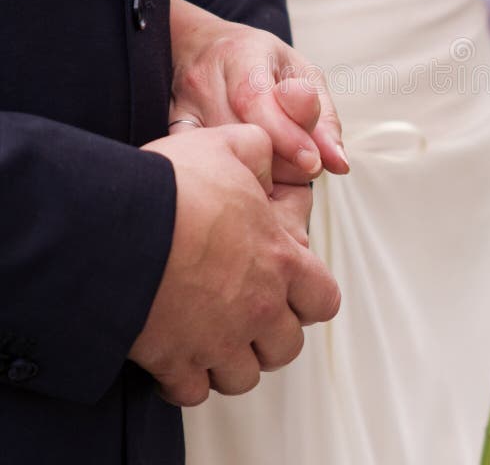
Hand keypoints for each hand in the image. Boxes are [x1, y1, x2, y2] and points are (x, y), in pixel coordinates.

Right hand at [132, 125, 339, 405]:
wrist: (119, 226)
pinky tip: (175, 354)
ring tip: (213, 335)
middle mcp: (258, 307)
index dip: (311, 297)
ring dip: (231, 360)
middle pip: (286, 347)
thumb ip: (259, 150)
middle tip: (250, 315)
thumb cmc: (176, 188)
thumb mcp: (229, 146)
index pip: (324, 299)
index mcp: (280, 261)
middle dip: (272, 335)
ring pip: (243, 376)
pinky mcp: (174, 360)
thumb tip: (267, 161)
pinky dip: (186, 379)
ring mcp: (218, 339)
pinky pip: (192, 391)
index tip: (291, 289)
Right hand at [169, 0, 348, 183]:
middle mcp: (205, 80)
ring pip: (222, 157)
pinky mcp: (171, 132)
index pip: (257, 100)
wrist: (201, 47)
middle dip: (283, 161)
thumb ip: (322, 117)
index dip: (286, 135)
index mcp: (241, 54)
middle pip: (242, 135)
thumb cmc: (261, 61)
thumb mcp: (301, 73)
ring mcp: (182, 107)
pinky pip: (201, 167)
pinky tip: (248, 178)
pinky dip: (229, 181)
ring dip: (261, 175)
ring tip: (280, 167)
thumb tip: (338, 163)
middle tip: (303, 161)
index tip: (313, 162)